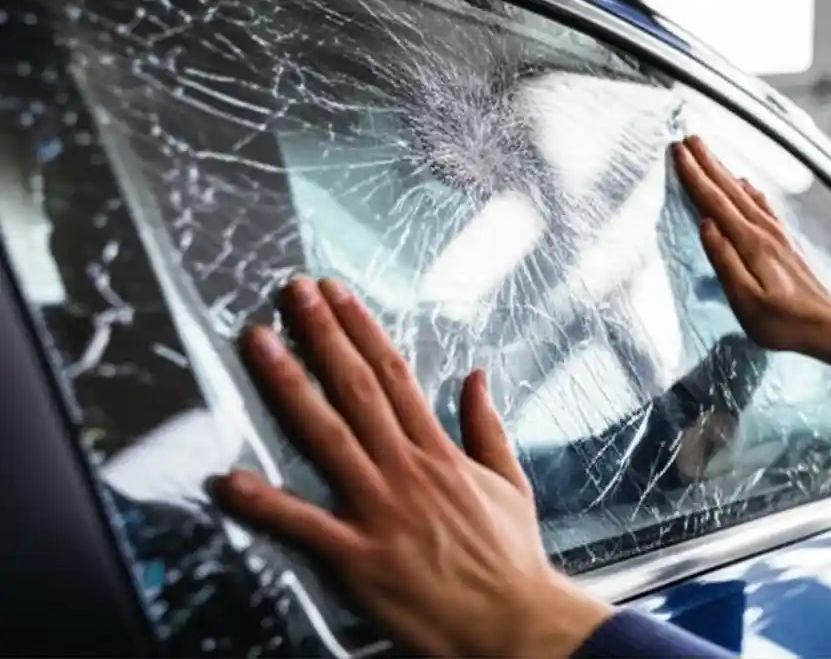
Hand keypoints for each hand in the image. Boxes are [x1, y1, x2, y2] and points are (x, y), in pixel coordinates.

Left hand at [215, 277, 610, 656]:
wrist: (515, 624)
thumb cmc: (511, 559)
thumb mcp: (511, 482)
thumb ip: (487, 426)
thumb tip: (477, 375)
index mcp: (439, 453)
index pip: (394, 374)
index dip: (361, 329)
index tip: (337, 295)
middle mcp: (407, 470)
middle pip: (356, 388)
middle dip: (321, 335)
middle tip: (292, 293)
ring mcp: (381, 509)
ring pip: (327, 435)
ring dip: (289, 385)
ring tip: (260, 342)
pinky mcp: (359, 556)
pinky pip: (304, 524)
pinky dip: (265, 503)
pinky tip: (229, 479)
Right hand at [673, 136, 830, 355]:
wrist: (826, 324)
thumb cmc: (783, 321)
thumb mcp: (746, 300)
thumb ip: (724, 261)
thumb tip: (705, 226)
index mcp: (750, 243)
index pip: (714, 202)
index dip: (695, 176)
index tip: (678, 153)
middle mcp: (764, 230)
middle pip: (728, 189)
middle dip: (706, 162)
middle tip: (687, 139)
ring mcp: (775, 232)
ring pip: (743, 192)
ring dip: (723, 171)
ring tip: (707, 152)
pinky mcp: (783, 239)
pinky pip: (760, 203)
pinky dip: (746, 187)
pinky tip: (743, 182)